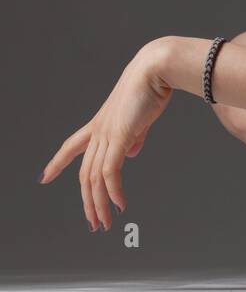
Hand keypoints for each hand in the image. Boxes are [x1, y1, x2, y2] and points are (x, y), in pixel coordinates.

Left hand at [38, 41, 173, 230]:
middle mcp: (98, 131)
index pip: (71, 146)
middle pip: (84, 173)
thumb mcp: (139, 119)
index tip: (43, 177)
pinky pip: (111, 172)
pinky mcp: (119, 136)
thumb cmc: (149, 88)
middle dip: (87, 202)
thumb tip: (131, 153)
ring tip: (105, 222)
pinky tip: (120, 204)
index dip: (56, 163)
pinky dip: (114, 192)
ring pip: (94, 178)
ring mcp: (106, 134)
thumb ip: (134, 137)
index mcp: (100, 124)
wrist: (154, 68)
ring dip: (99, 204)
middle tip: (92, 223)